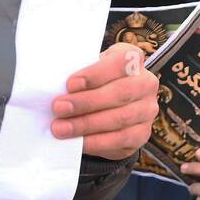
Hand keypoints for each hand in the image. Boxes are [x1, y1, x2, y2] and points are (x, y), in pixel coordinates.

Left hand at [51, 42, 158, 159]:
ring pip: (120, 118)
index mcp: (132, 58)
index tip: (70, 84)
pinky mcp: (142, 133)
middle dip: (86, 102)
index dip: (95, 74)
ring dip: (87, 124)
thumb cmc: (92, 83)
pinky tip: (77, 141)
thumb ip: (76, 76)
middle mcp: (146, 82)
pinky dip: (96, 141)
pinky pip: (121, 139)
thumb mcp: (87, 70)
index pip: (120, 62)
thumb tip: (52, 88)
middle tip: (58, 108)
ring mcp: (147, 109)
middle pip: (120, 93)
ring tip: (61, 128)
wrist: (106, 107)